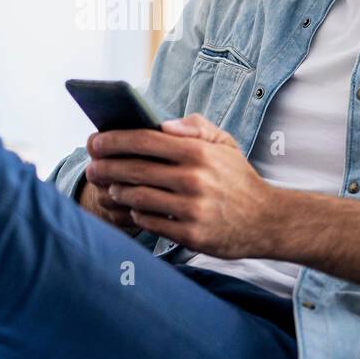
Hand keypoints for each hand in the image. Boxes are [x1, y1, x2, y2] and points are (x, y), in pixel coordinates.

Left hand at [83, 113, 276, 258]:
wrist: (267, 221)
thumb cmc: (238, 179)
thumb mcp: (225, 143)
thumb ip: (195, 127)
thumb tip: (161, 123)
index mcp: (198, 152)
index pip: (144, 140)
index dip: (114, 140)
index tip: (95, 141)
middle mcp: (193, 179)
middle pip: (134, 169)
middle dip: (105, 167)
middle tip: (92, 168)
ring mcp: (191, 209)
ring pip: (137, 197)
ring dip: (117, 191)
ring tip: (109, 187)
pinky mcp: (190, 235)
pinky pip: (149, 222)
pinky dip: (136, 213)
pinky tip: (133, 207)